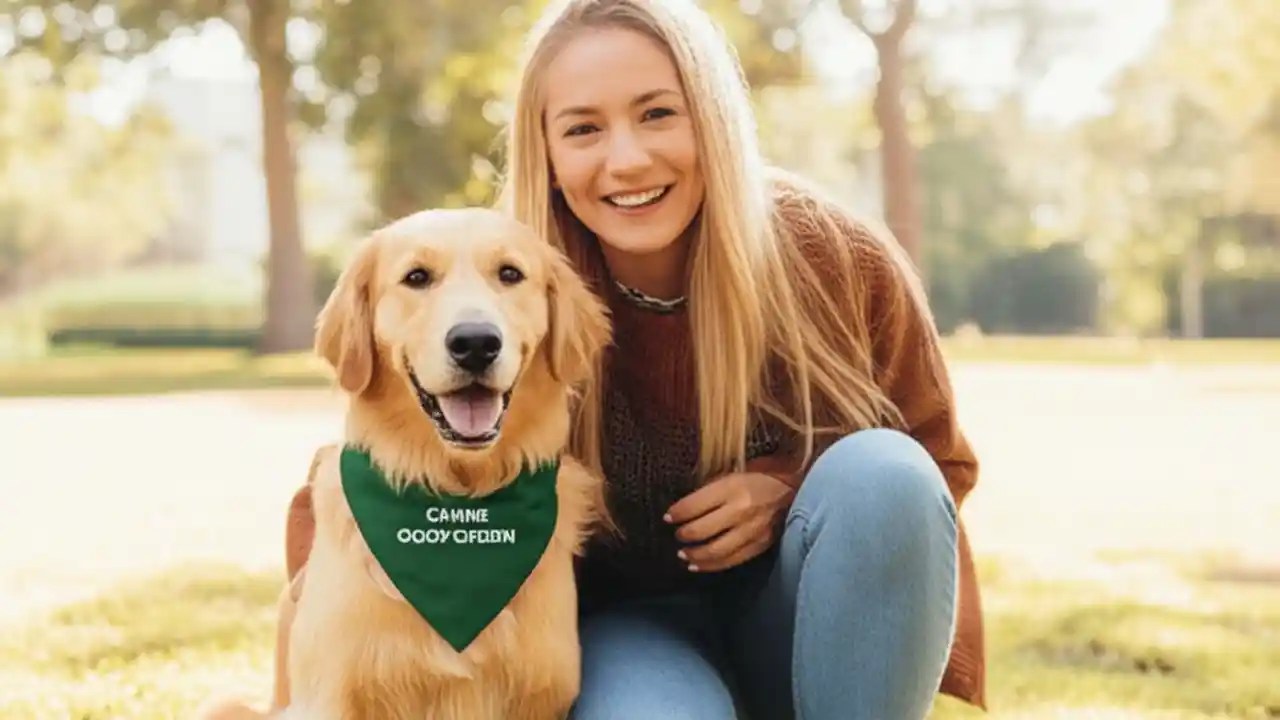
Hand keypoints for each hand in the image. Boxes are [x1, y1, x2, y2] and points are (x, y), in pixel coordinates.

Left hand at [664, 472, 794, 572]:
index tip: (668, 517)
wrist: (797, 491)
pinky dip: (711, 566)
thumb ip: (712, 488)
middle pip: (701, 530)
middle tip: (677, 534)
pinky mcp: (760, 545)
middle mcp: (741, 510)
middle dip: (683, 534)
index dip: (676, 513)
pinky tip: (697, 565)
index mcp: (732, 487)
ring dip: (694, 554)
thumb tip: (687, 506)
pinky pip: (731, 560)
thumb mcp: (736, 473)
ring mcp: (751, 530)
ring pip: (714, 550)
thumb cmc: (762, 478)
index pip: (694, 504)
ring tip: (682, 553)